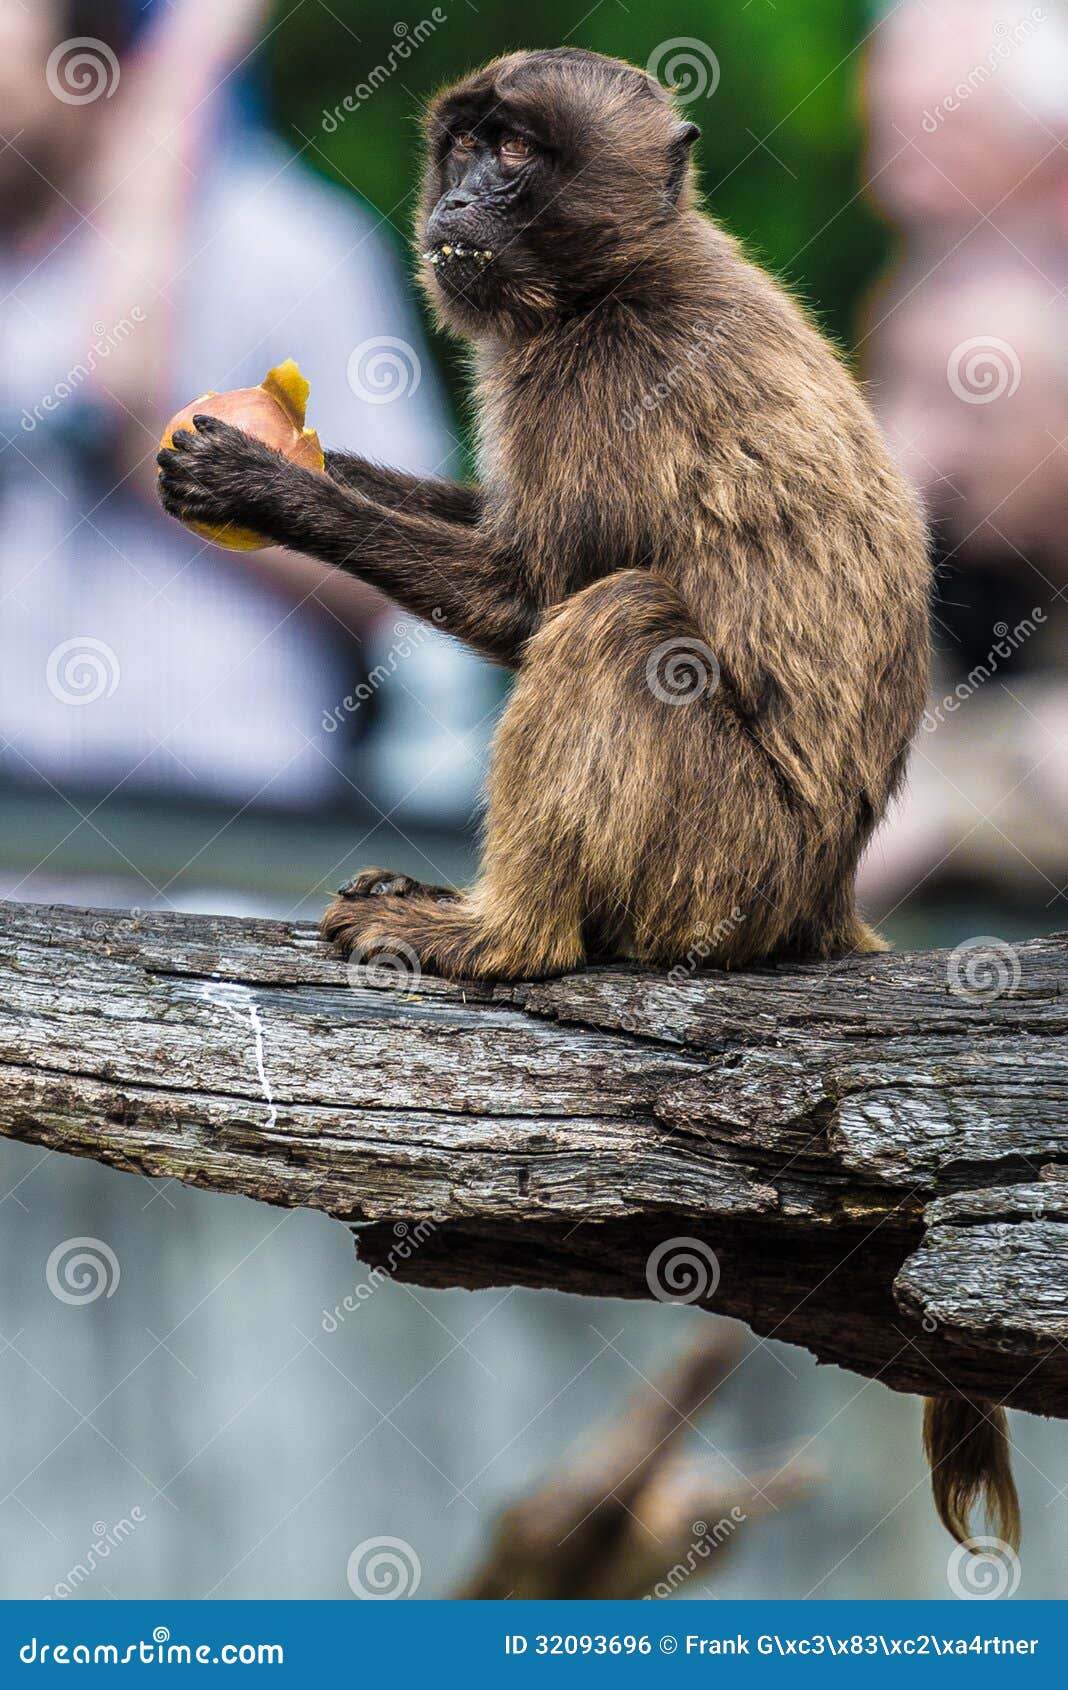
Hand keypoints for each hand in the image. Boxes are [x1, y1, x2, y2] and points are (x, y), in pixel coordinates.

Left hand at [156, 414, 296, 532]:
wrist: (277, 494)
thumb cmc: (271, 467)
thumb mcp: (250, 441)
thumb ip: (225, 431)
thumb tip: (207, 420)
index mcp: (210, 442)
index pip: (184, 436)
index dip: (181, 440)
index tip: (183, 442)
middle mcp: (199, 461)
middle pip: (169, 457)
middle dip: (166, 458)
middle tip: (167, 460)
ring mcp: (198, 485)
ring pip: (168, 482)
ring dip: (165, 482)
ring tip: (165, 483)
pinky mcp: (201, 507)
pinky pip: (178, 507)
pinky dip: (172, 505)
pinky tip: (171, 506)